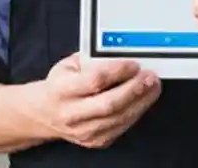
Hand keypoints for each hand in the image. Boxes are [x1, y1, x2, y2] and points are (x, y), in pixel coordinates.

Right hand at [25, 53, 160, 149]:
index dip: (117, 71)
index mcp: (61, 90)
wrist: (44, 114)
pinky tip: (143, 100)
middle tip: (149, 77)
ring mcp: (84, 131)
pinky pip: (121, 127)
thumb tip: (119, 55)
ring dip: (141, 102)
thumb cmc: (59, 86)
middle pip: (109, 104)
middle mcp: (71, 113)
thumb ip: (91, 60)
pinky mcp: (96, 141)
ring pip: (118, 118)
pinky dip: (136, 112)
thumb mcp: (68, 65)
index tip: (133, 64)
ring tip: (152, 87)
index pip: (94, 81)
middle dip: (134, 89)